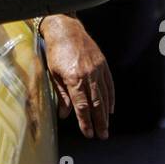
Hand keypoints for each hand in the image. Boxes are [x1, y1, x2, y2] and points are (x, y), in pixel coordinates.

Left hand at [40, 14, 114, 139]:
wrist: (65, 28)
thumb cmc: (55, 51)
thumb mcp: (53, 74)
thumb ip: (61, 95)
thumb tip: (64, 115)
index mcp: (74, 78)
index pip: (82, 106)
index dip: (85, 122)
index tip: (88, 134)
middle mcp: (88, 74)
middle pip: (96, 103)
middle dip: (99, 122)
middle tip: (102, 135)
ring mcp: (98, 69)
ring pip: (104, 95)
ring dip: (106, 113)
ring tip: (106, 126)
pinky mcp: (103, 64)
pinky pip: (109, 84)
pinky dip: (111, 97)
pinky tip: (110, 108)